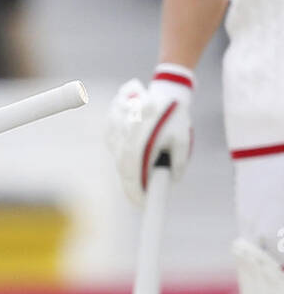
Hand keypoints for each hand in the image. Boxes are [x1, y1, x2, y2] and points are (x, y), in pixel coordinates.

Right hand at [106, 65, 193, 204]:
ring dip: (130, 163)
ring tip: (146, 156)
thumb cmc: (175, 115)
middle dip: (134, 182)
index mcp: (139, 145)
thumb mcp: (183, 142)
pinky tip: (137, 140)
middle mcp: (122, 139)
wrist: (165, 88)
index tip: (142, 205)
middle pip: (124, 170)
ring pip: (119, 157)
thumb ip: (177, 164)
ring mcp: (113, 131)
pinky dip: (125, 148)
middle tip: (144, 192)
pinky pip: (115, 144)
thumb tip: (169, 180)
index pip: (133, 179)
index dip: (136, 195)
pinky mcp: (110, 124)